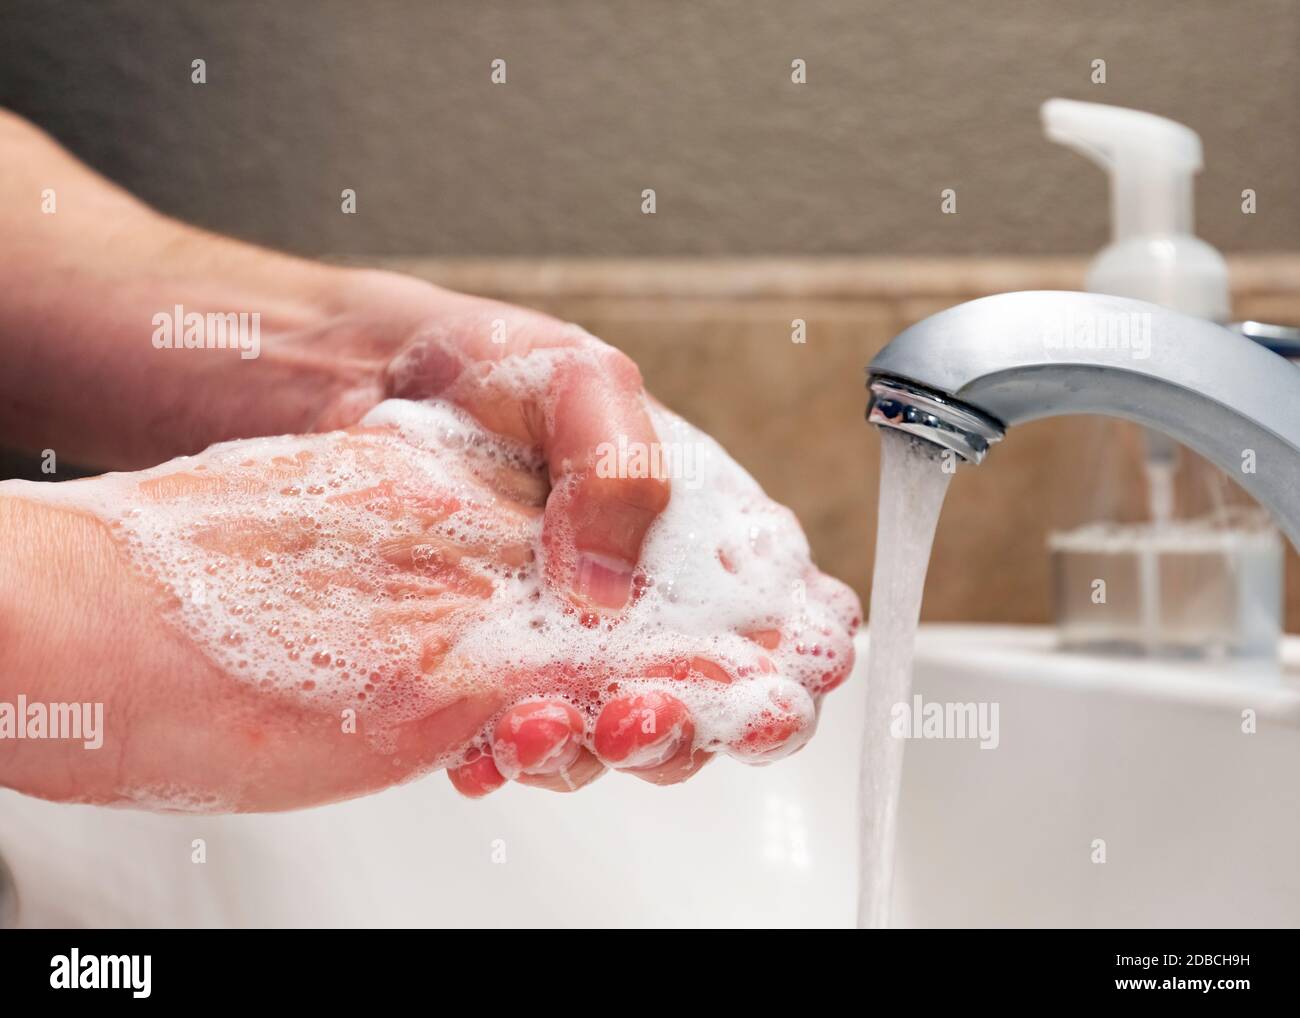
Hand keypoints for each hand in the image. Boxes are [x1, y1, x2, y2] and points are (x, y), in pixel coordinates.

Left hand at [0, 399, 858, 810]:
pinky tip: (477, 746)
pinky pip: (522, 741)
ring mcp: (572, 645)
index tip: (773, 688)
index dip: (796, 664)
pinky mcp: (497, 673)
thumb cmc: (484, 366)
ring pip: (617, 736)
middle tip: (636, 715)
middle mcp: (647, 600)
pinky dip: (506, 755)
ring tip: (531, 728)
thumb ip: (622, 469)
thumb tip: (614, 586)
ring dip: (587, 750)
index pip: (786, 615)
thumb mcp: (578, 381)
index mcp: (699, 531)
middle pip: (712, 702)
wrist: (353, 385)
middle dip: (683, 727)